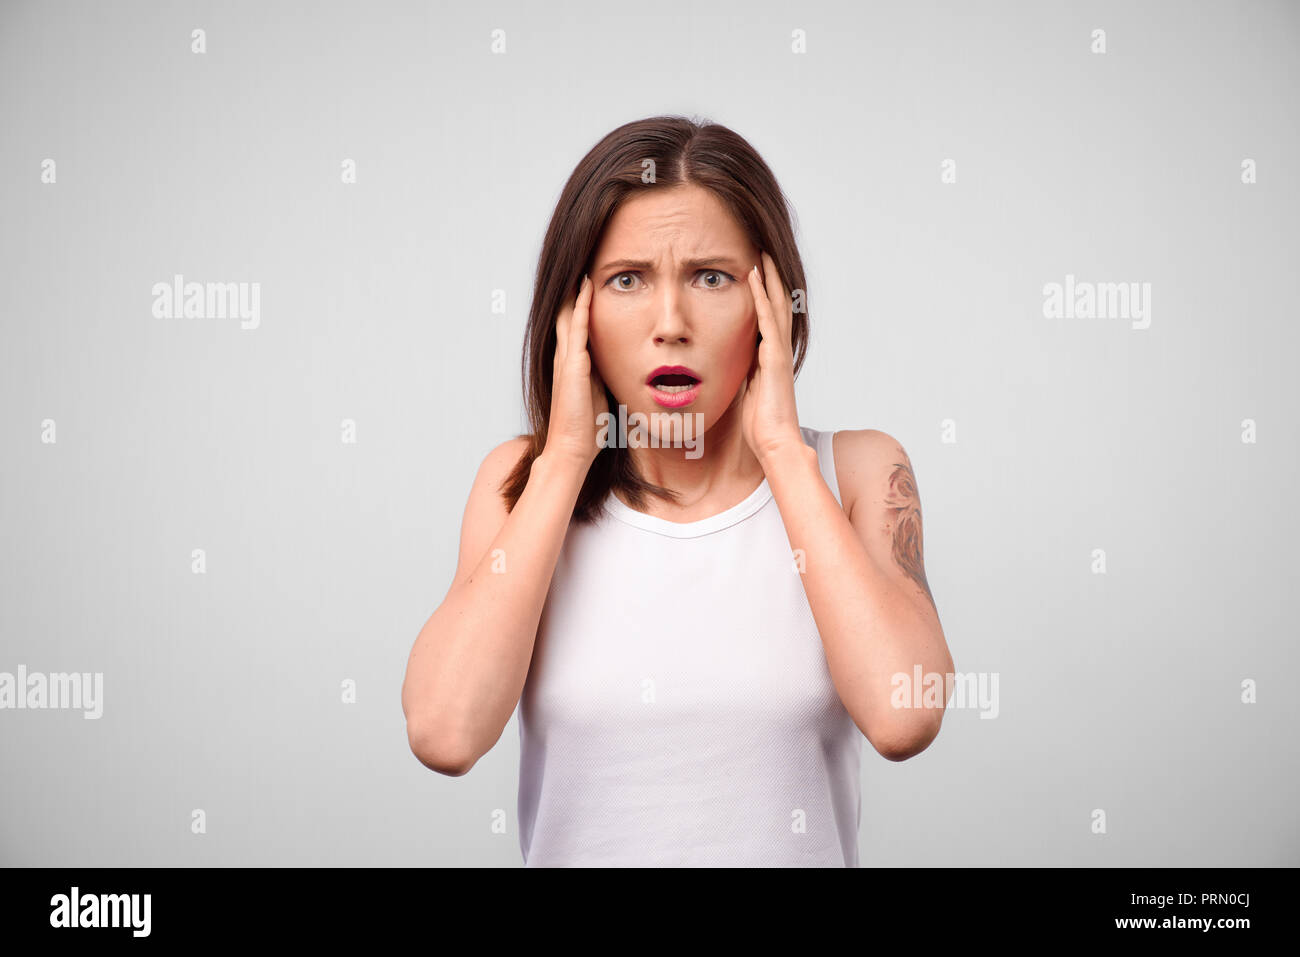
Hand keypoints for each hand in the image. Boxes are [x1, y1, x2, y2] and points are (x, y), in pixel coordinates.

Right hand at [544, 274, 608, 467]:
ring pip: (569, 314)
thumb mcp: (601, 395)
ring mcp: (566, 359)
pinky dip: (582, 304)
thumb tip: (623, 370)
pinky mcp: (572, 364)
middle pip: (568, 314)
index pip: (576, 326)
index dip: (582, 304)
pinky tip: (587, 286)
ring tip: (583, 264)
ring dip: (576, 290)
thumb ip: (605, 379)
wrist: (573, 449)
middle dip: (574, 291)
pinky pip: (578, 327)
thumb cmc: (587, 430)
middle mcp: (565, 357)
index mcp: (573, 365)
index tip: (591, 283)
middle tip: (582, 264)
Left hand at [740, 251, 803, 465]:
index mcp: (770, 358)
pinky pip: (767, 320)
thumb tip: (728, 368)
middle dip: (771, 279)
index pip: (769, 318)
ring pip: (777, 306)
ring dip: (768, 279)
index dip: (764, 295)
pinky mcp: (775, 358)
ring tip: (761, 254)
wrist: (774, 443)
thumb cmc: (760, 426)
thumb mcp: (746, 393)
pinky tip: (753, 277)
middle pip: (778, 305)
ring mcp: (779, 352)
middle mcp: (778, 351)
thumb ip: (743, 376)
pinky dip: (761, 296)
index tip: (753, 273)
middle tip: (763, 252)